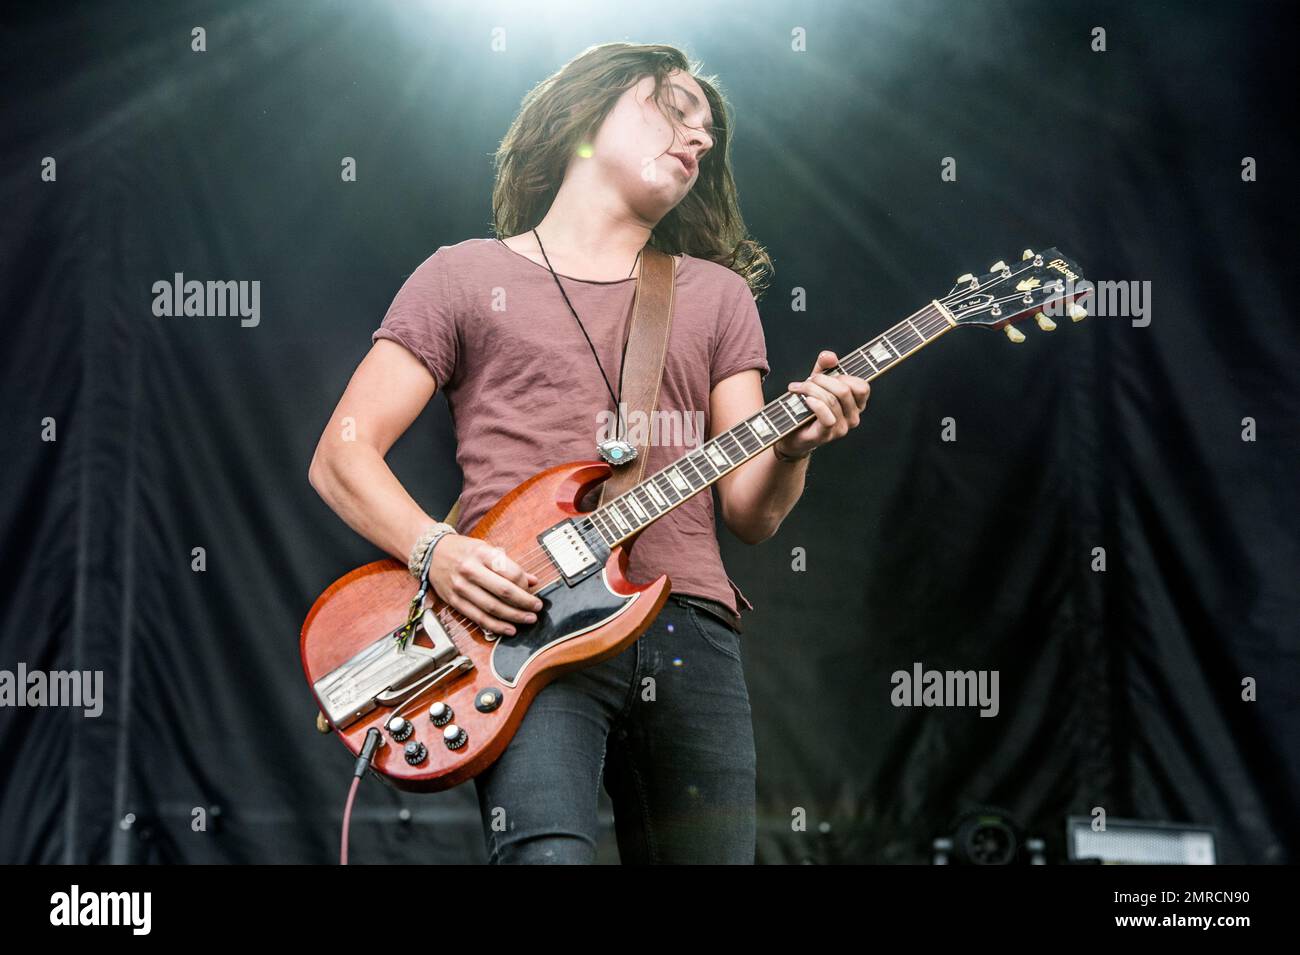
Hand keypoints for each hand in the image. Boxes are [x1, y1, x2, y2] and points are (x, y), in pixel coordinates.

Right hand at [427, 534, 543, 635]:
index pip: (511, 572)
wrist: (431, 552)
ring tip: (528, 620)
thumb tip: (532, 581)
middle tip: (537, 608)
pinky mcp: (454, 601)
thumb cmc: (463, 550)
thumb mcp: (486, 549)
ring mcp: (461, 588)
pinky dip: (496, 626)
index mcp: (482, 554)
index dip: (525, 585)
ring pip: (492, 608)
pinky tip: (509, 629)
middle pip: (504, 592)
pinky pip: (478, 618)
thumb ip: (509, 565)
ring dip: (514, 617)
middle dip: (524, 603)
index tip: (533, 590)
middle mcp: (470, 570)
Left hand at [773, 351, 870, 458]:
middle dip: (822, 380)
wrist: (792, 433)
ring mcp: (842, 428)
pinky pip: (827, 416)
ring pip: (832, 400)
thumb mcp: (817, 381)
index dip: (844, 376)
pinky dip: (816, 404)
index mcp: (857, 404)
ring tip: (797, 389)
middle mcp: (853, 417)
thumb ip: (825, 366)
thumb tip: (831, 357)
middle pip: (844, 390)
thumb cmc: (807, 407)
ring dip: (811, 390)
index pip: (862, 387)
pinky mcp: (827, 435)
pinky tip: (806, 400)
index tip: (826, 375)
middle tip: (807, 381)